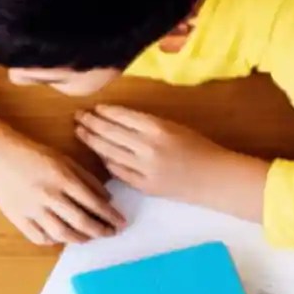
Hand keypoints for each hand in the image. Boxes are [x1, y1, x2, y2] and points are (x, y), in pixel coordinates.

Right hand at [0, 137, 125, 245]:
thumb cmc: (32, 155)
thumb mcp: (63, 160)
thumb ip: (86, 178)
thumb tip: (107, 198)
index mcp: (63, 179)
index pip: (93, 203)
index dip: (110, 215)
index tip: (120, 222)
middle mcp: (49, 197)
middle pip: (81, 222)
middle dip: (100, 230)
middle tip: (110, 233)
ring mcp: (33, 210)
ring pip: (62, 234)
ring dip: (80, 239)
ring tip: (88, 237)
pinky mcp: (18, 219)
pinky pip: (40, 237)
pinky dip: (54, 241)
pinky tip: (61, 237)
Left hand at [76, 105, 268, 221]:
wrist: (215, 178)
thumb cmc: (199, 148)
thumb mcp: (175, 127)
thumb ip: (147, 125)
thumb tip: (118, 120)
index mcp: (158, 128)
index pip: (122, 117)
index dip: (104, 112)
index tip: (93, 108)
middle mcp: (148, 147)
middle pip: (110, 133)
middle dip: (91, 124)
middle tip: (78, 117)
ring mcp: (144, 168)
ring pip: (109, 152)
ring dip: (92, 141)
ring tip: (80, 132)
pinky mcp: (143, 185)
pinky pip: (117, 171)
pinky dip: (106, 161)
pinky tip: (97, 154)